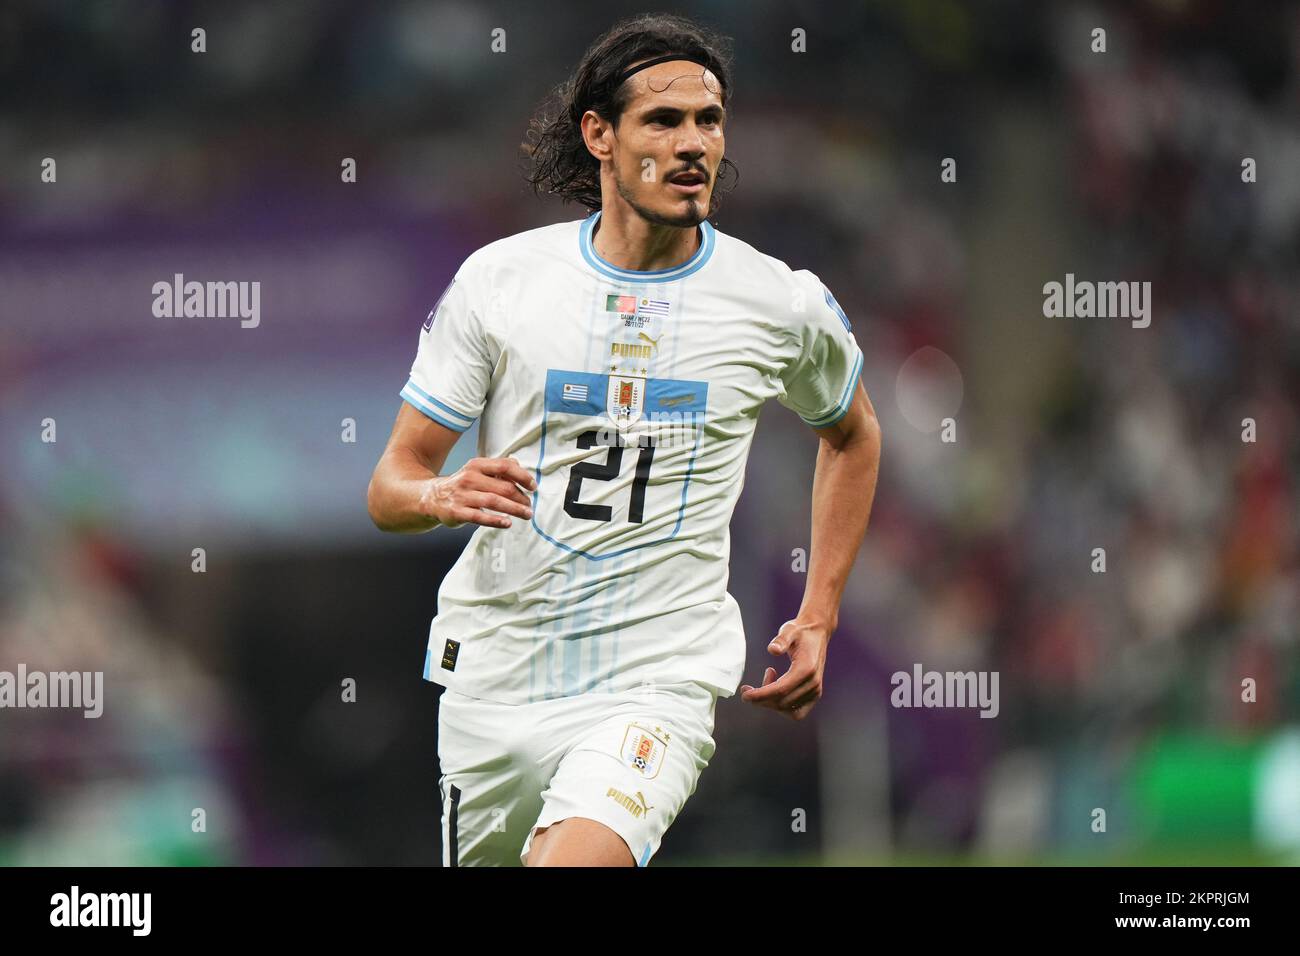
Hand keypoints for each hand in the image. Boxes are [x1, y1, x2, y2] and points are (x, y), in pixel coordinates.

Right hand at [421, 456, 535, 528]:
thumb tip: (519, 465)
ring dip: (514, 509)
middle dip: (521, 497)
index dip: (522, 476)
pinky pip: (479, 517)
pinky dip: (495, 520)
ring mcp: (463, 495)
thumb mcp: (476, 470)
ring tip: (526, 514)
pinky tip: (507, 523)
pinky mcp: (457, 512)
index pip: (505, 467)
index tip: (533, 486)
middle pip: (503, 487)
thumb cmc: (462, 485)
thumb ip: (497, 468)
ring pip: (494, 502)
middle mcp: (469, 478)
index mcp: (476, 465)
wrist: (432, 497)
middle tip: (530, 505)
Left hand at [739, 618, 830, 720]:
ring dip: (770, 701)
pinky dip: (781, 705)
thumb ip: (781, 640)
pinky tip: (775, 687)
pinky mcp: (814, 695)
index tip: (745, 694)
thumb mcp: (789, 630)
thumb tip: (772, 649)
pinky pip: (796, 711)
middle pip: (782, 702)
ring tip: (767, 679)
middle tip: (746, 689)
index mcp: (806, 669)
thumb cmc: (801, 632)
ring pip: (788, 709)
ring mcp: (815, 691)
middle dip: (761, 699)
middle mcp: (813, 683)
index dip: (760, 695)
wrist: (818, 633)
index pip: (781, 690)